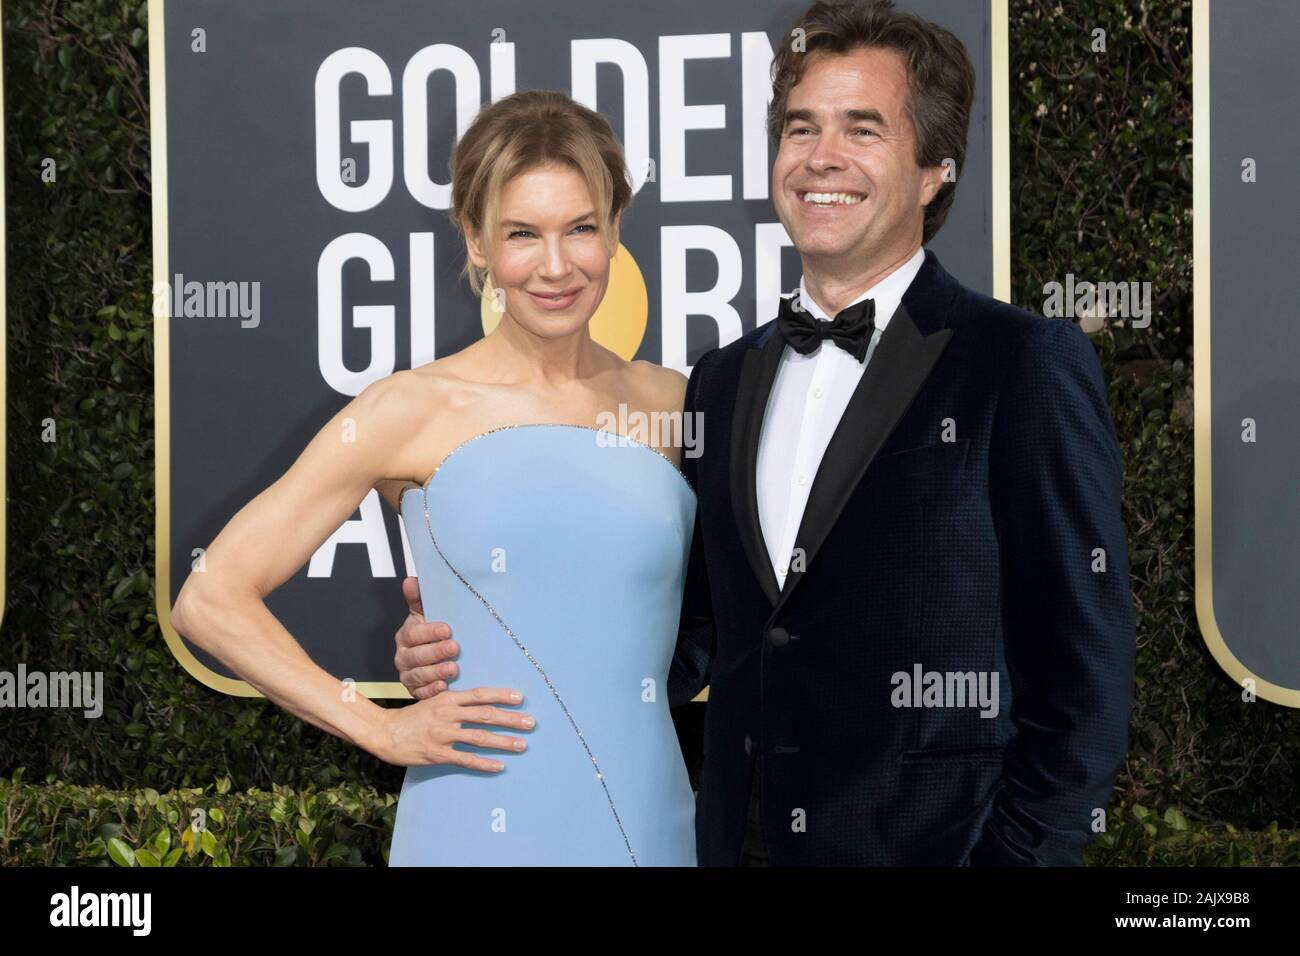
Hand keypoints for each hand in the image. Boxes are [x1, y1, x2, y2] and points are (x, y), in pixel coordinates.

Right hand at [375, 687, 534, 769]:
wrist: (385, 732)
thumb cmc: (412, 717)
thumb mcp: (434, 701)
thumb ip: (456, 702)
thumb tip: (483, 703)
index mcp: (448, 698)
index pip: (480, 695)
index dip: (502, 695)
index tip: (521, 698)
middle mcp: (448, 714)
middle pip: (486, 715)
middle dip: (511, 719)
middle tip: (531, 723)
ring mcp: (443, 735)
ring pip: (479, 738)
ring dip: (503, 741)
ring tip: (522, 745)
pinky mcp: (438, 754)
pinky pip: (466, 759)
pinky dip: (484, 763)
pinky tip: (499, 766)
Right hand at [394, 575, 458, 698]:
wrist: (431, 659)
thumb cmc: (431, 634)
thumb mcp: (425, 615)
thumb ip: (418, 599)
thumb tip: (411, 580)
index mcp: (405, 636)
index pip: (413, 633)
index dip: (429, 631)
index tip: (448, 629)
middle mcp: (403, 656)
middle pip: (416, 656)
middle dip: (436, 652)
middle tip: (455, 648)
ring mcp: (408, 675)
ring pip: (419, 675)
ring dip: (436, 672)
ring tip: (453, 669)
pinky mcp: (415, 691)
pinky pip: (421, 693)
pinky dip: (432, 690)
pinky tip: (444, 686)